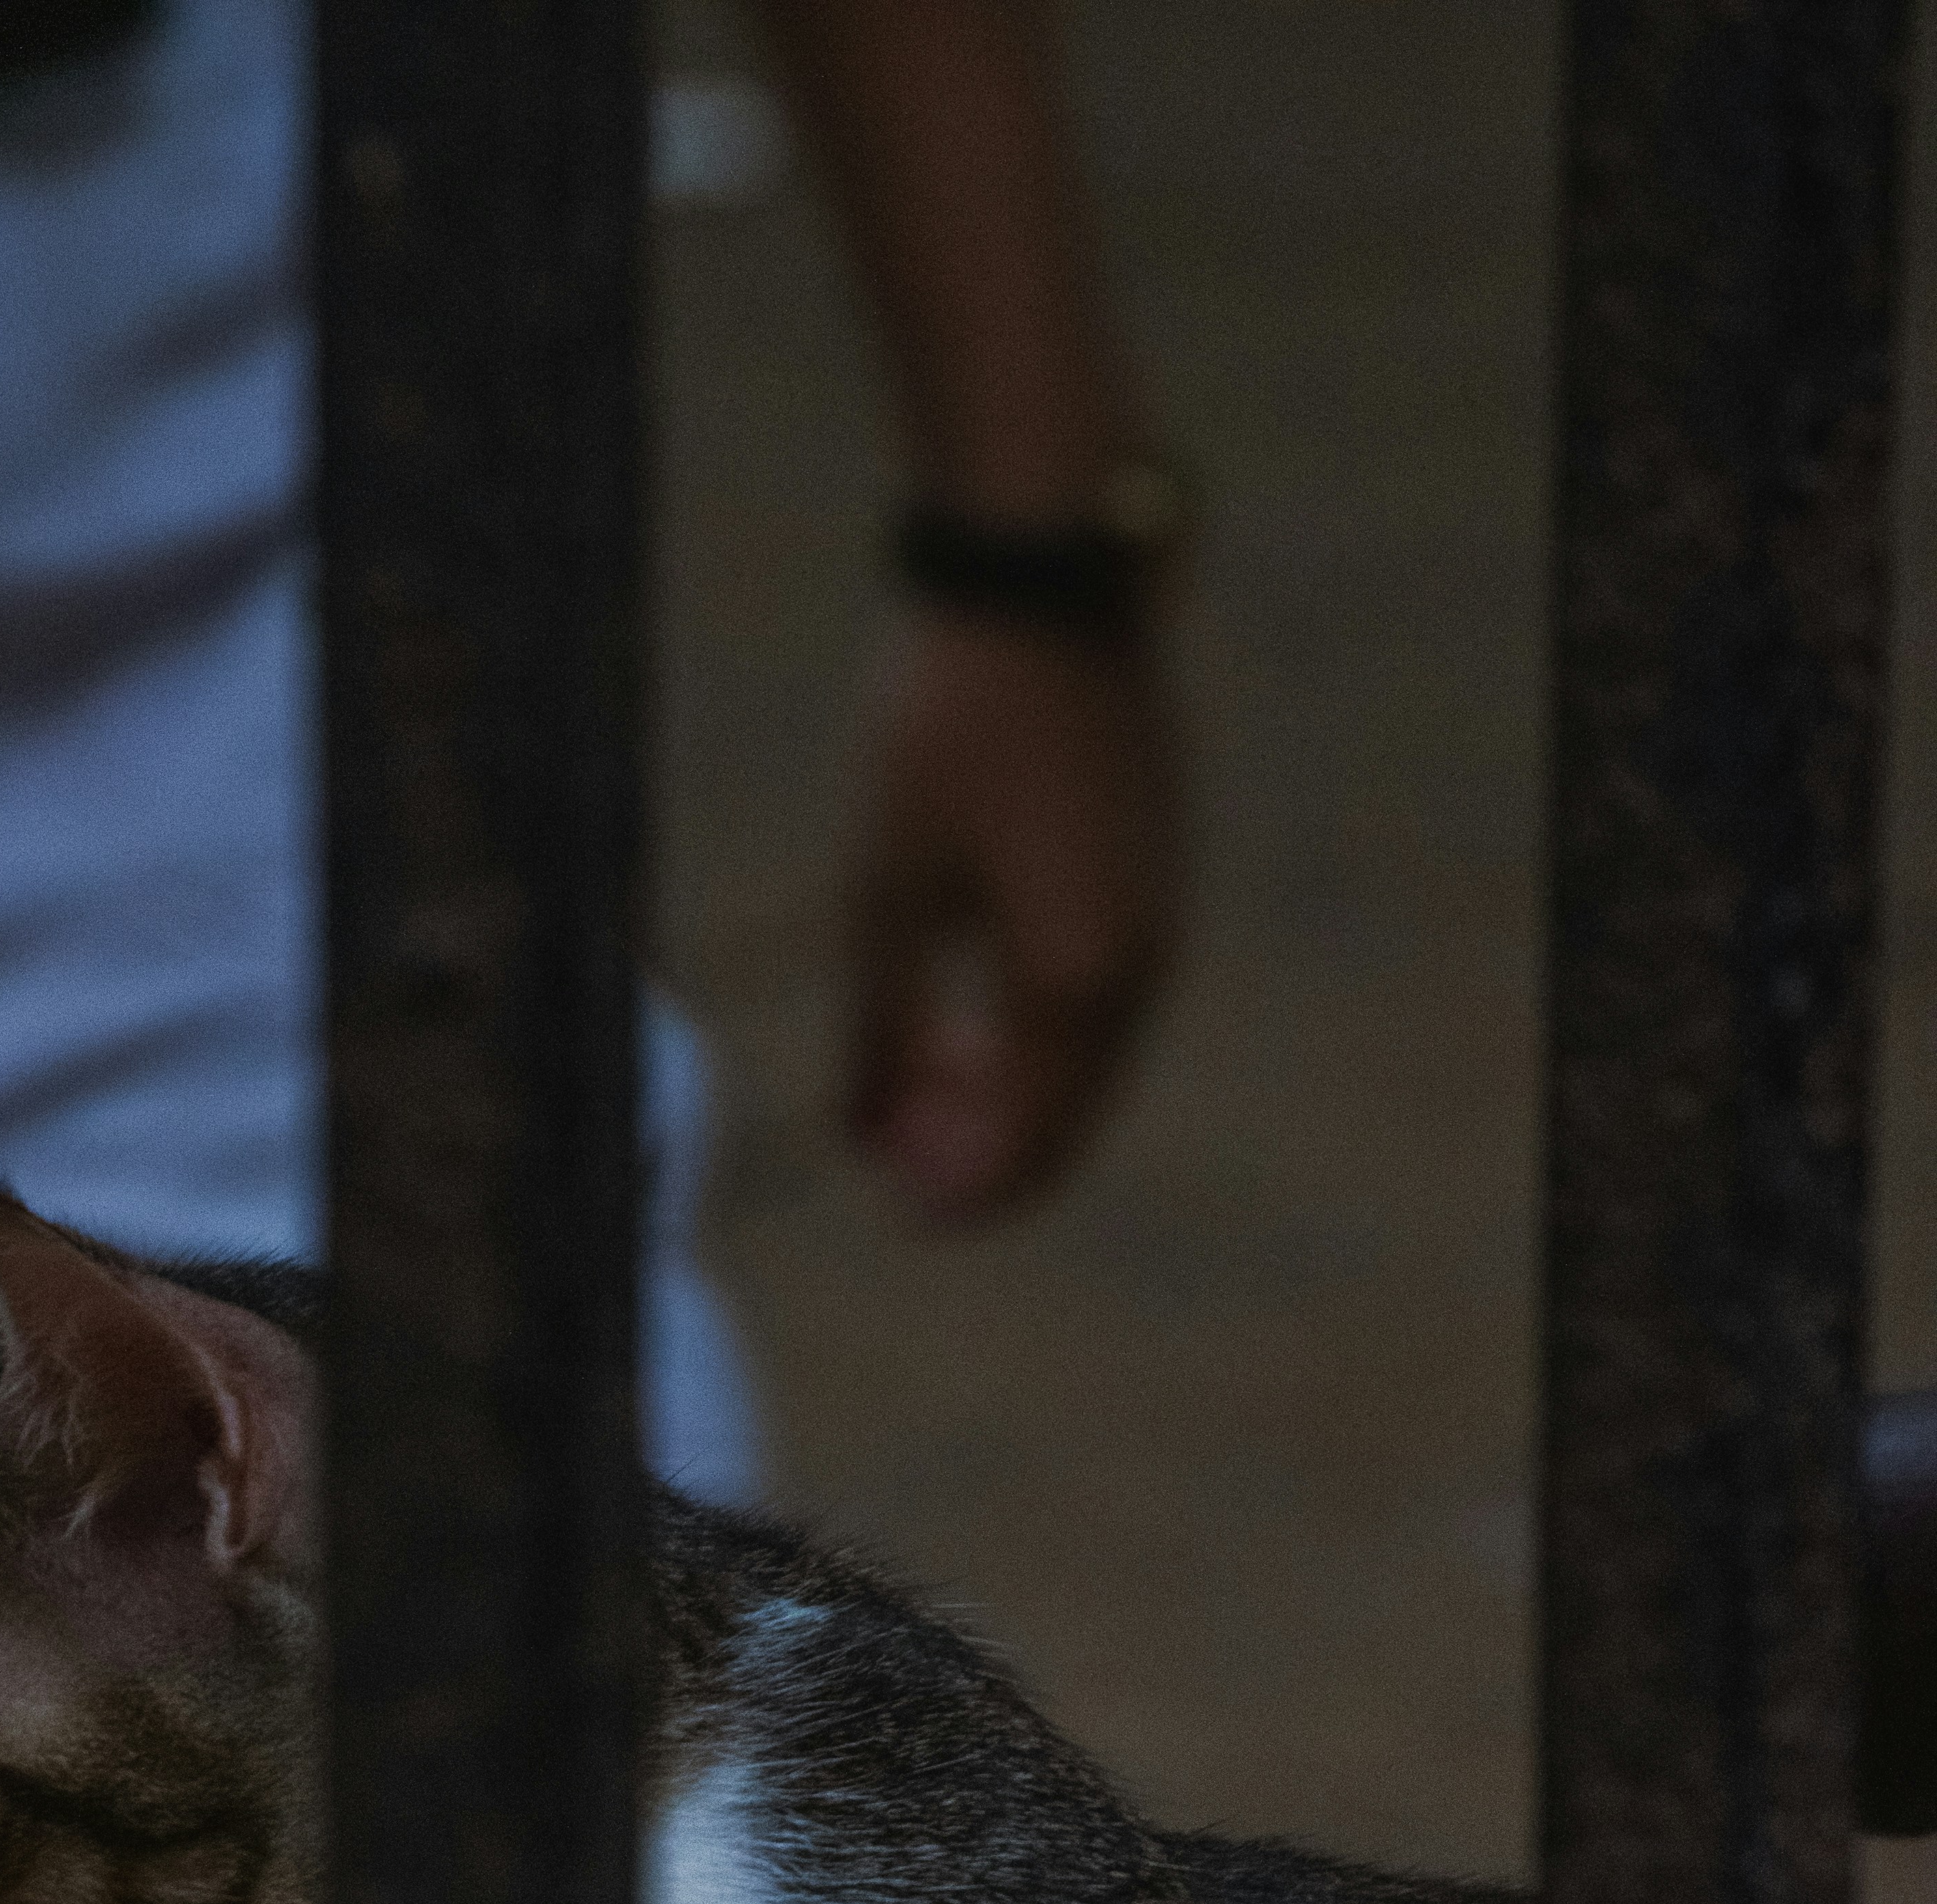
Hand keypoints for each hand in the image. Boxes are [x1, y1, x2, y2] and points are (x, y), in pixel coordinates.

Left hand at [843, 609, 1180, 1220]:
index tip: (889, 1203)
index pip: (1024, 1148)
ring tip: (918, 1083)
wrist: (1040, 583)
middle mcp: (1139, 969)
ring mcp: (1159, 923)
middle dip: (979, 1157)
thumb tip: (861, 1133)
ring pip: (1084, 1067)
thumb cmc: (945, 731)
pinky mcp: (1154, 880)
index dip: (954, 1197)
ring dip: (1006, 1097)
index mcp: (1075, 984)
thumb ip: (877, 1026)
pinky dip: (1038, 1037)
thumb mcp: (883, 891)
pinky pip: (1100, 1005)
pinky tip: (968, 1017)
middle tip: (893, 1156)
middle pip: (1064, 1124)